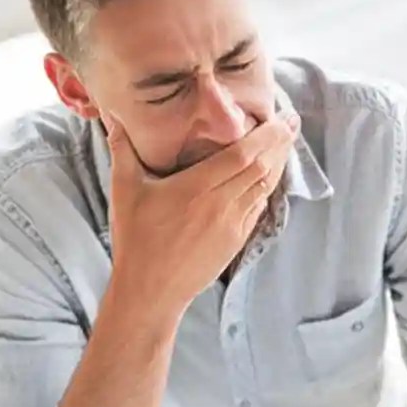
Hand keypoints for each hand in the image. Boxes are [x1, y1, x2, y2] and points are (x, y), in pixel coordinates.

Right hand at [104, 110, 298, 315]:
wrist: (151, 291)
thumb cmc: (135, 240)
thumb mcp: (124, 191)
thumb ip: (122, 150)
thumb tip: (113, 117)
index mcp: (196, 188)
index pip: (243, 155)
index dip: (267, 134)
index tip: (281, 115)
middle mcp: (220, 205)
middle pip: (262, 167)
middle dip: (281, 142)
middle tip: (292, 119)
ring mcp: (232, 225)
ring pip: (265, 187)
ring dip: (278, 163)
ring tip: (286, 142)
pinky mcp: (236, 242)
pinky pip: (258, 208)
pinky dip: (267, 187)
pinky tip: (269, 176)